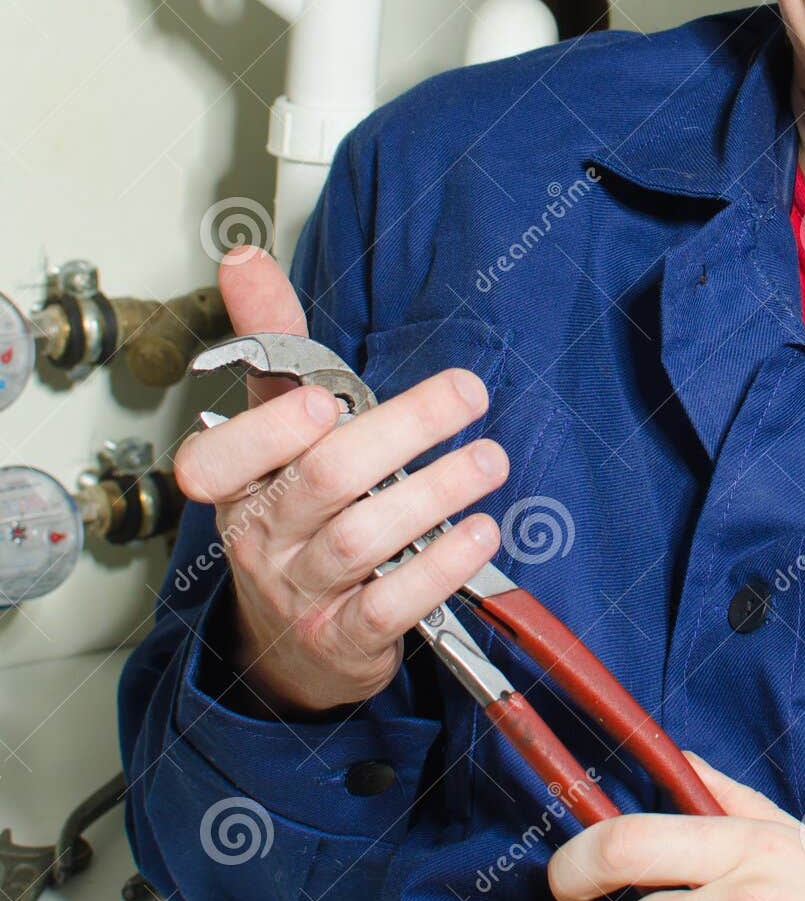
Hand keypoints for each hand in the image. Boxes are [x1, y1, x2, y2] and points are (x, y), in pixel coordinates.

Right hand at [172, 244, 509, 715]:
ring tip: (489, 460)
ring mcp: (302, 591)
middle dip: (400, 431)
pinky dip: (438, 568)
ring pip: (361, 538)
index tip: (323, 399)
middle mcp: (263, 536)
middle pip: (323, 479)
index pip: (218, 458)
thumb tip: (246, 257)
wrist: (296, 643)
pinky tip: (480, 533)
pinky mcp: (345, 639)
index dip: (267, 431)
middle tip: (467, 393)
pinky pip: (390, 604)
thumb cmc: (297, 516)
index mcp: (239, 481)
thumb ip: (271, 346)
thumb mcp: (277, 431)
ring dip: (433, 493)